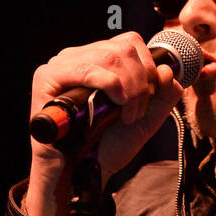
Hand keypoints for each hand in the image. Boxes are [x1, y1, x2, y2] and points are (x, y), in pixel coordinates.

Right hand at [24, 32, 183, 215]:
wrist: (81, 173)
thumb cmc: (105, 147)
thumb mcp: (143, 120)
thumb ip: (162, 97)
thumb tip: (168, 69)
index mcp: (98, 60)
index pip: (130, 42)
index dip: (148, 67)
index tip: (149, 98)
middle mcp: (78, 57)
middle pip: (124, 48)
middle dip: (141, 83)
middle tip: (135, 113)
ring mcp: (61, 65)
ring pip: (110, 56)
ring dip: (128, 89)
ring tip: (125, 116)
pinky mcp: (47, 77)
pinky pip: (87, 69)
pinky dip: (110, 86)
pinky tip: (114, 106)